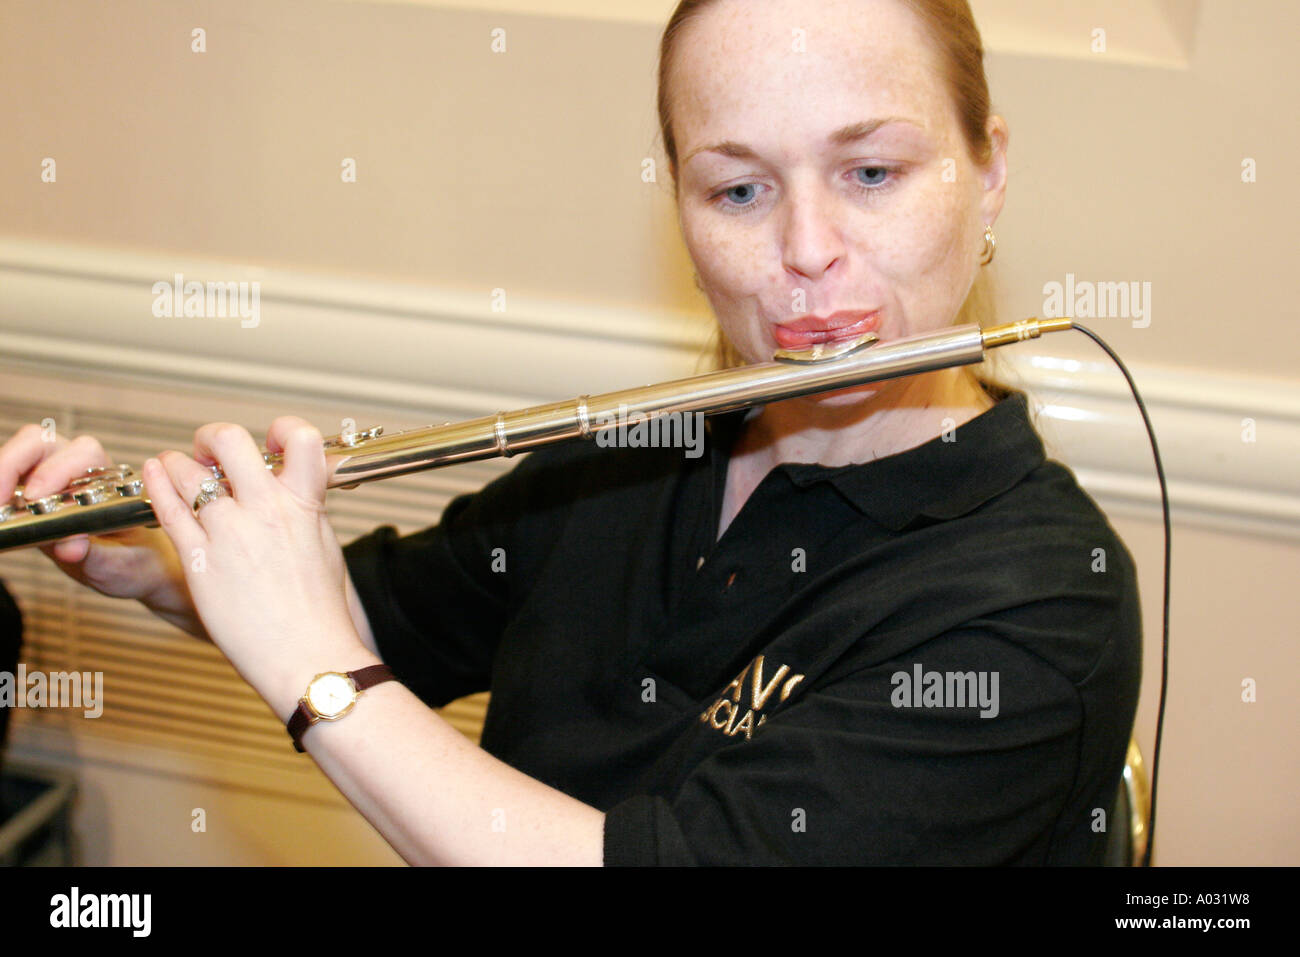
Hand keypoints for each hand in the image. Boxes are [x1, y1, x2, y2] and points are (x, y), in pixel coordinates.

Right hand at [0, 423, 180, 603]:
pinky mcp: (34, 498)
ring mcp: (53, 482)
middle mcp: (81, 472)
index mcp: (111, 480)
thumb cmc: (137, 559)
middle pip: (40, 443)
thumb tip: (69, 546)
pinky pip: (10, 482)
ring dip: (2, 475)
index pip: (82, 453)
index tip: (35, 498)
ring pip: (21, 457)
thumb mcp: (120, 564)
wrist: (140, 569)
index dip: (54, 470)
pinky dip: (1, 491)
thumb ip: (96, 554)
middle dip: (11, 463)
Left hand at [141, 417, 367, 713]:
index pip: (300, 439)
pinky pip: (168, 509)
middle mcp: (266, 510)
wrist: (309, 655)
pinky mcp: (200, 560)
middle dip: (213, 437)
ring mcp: (230, 533)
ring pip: (187, 472)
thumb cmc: (321, 613)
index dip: (282, 430)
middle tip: (209, 451)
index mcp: (305, 504)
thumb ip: (307, 512)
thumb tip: (297, 492)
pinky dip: (156, 486)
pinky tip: (154, 478)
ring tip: (176, 471)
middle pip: (230, 441)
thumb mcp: (326, 547)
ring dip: (177, 465)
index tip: (270, 442)